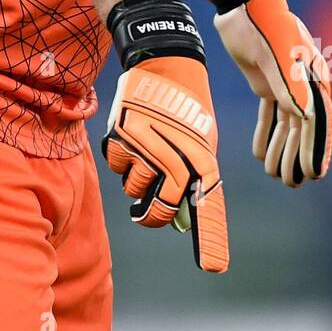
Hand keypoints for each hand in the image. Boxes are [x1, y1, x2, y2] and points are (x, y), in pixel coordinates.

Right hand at [102, 55, 228, 272]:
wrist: (168, 63)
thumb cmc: (188, 108)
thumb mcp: (201, 141)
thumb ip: (192, 179)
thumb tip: (179, 219)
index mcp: (202, 160)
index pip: (207, 207)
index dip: (211, 240)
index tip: (214, 267)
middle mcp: (176, 158)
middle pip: (159, 209)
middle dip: (151, 216)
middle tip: (146, 214)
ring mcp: (146, 149)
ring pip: (134, 187)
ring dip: (137, 179)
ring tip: (145, 154)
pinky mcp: (122, 136)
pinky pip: (117, 165)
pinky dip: (121, 157)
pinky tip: (131, 138)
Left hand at [214, 0, 331, 185]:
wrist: (242, 2)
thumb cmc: (263, 24)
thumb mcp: (274, 52)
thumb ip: (289, 83)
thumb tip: (305, 117)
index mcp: (313, 77)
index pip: (320, 120)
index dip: (317, 149)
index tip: (313, 174)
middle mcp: (304, 83)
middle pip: (303, 127)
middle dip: (297, 156)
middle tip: (291, 183)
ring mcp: (286, 83)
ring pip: (287, 123)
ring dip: (282, 148)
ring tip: (275, 175)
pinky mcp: (267, 81)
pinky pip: (270, 112)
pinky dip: (267, 132)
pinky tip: (260, 153)